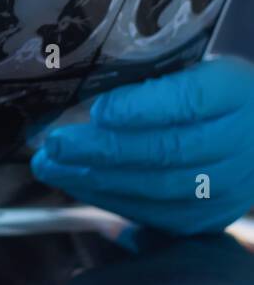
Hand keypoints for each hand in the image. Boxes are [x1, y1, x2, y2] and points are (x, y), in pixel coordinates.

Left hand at [31, 57, 253, 234]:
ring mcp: (228, 185)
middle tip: (55, 145)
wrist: (250, 135)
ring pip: (159, 188)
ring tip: (52, 167)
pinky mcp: (210, 216)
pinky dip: (110, 199)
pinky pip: (157, 214)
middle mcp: (239, 142)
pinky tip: (76, 185)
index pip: (189, 100)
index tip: (99, 110)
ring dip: (96, 179)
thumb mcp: (189, 68)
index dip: (141, 108)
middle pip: (168, 150)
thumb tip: (81, 93)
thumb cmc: (205, 94)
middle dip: (102, 150)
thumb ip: (146, 79)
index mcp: (233, 91)